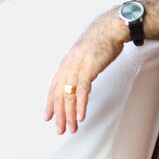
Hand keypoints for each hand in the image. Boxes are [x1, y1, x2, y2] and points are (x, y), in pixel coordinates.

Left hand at [44, 11, 129, 133]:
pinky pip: (82, 91)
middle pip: (59, 96)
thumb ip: (78, 71)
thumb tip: (78, 83)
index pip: (54, 89)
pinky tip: (80, 116)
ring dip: (70, 114)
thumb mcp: (83, 58)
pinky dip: (80, 105)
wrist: (109, 29)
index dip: (50, 105)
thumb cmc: (99, 42)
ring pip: (69, 96)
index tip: (49, 117)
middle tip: (60, 129)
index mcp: (65, 65)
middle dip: (59, 115)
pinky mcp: (88, 69)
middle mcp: (67, 68)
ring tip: (71, 127)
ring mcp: (76, 69)